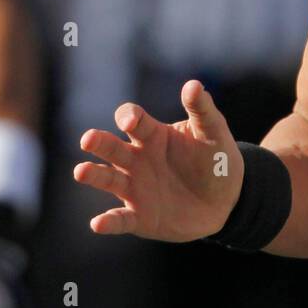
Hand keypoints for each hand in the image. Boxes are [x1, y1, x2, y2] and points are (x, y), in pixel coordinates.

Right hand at [74, 80, 240, 241]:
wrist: (226, 200)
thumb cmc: (215, 160)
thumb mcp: (213, 132)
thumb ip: (202, 109)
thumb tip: (193, 84)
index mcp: (152, 135)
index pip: (132, 119)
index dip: (129, 117)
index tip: (131, 122)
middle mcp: (137, 160)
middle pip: (112, 147)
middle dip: (99, 142)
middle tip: (88, 139)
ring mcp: (135, 188)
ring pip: (108, 179)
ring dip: (94, 175)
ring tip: (80, 171)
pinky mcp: (139, 216)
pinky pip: (120, 219)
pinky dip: (108, 222)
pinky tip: (97, 223)